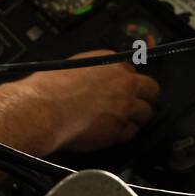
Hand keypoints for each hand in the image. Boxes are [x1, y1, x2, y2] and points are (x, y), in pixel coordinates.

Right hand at [23, 50, 160, 152]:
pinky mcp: (120, 129)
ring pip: (145, 113)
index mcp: (110, 62)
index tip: (121, 89)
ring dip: (134, 117)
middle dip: (143, 97)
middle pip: (151, 89)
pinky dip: (122, 134)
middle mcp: (123, 82)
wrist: (43, 110)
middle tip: (132, 105)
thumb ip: (93, 72)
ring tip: (118, 121)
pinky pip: (131, 132)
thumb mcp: (72, 66)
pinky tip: (108, 133)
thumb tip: (95, 80)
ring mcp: (125, 106)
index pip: (131, 71)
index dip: (127, 83)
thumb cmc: (48, 88)